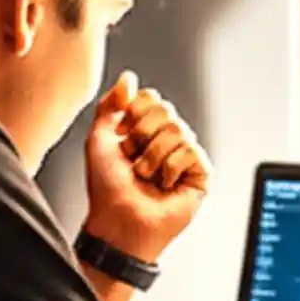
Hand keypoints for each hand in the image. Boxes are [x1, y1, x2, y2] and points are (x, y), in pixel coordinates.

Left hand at [83, 71, 211, 261]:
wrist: (120, 221)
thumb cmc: (107, 189)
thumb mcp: (98, 139)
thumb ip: (110, 104)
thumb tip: (128, 79)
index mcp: (145, 129)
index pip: (151, 98)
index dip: (134, 114)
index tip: (123, 139)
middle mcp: (167, 140)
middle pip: (166, 110)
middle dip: (143, 136)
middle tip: (134, 160)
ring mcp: (185, 156)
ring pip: (178, 130)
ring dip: (153, 157)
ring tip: (147, 177)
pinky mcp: (201, 173)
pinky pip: (191, 151)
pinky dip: (171, 168)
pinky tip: (165, 185)